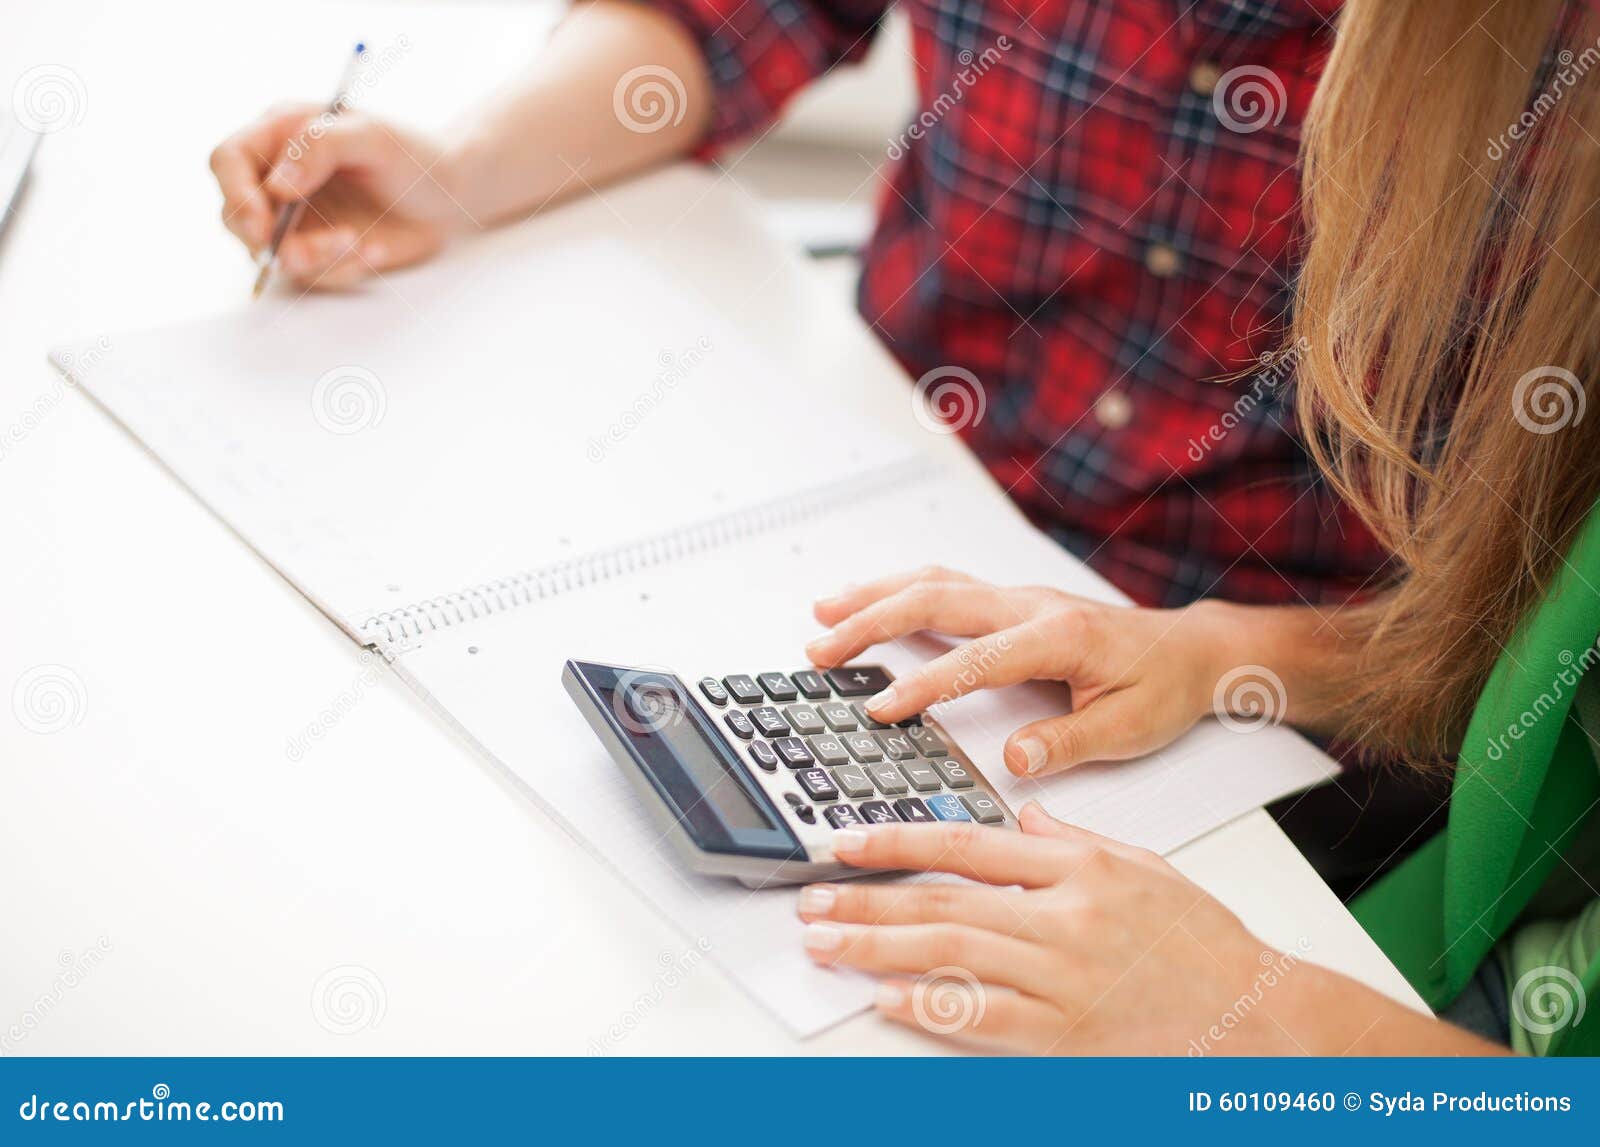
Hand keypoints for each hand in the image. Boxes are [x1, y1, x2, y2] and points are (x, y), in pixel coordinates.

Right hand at [209, 105, 469, 288]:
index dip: (236, 194)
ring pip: (274, 254)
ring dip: (314, 259)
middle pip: (237, 216)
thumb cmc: (415, 154)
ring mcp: (298, 218)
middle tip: (310, 252)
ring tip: (360, 244)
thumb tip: (275, 186)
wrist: (452, 194)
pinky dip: (342, 270)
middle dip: (271, 241)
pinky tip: (376, 251)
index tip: (262, 225)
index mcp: (281, 134)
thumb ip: (320, 147)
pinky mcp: (321, 250)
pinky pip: (313, 275)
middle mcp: (279, 177)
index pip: (229, 161)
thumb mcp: (374, 136)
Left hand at [798, 805, 1306, 1054]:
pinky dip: (929, 1008)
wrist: (1257, 1014)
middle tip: (812, 898)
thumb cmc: (1201, 941)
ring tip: (825, 942)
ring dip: (877, 947)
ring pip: (951, 954)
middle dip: (867, 898)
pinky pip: (983, 1018)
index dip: (898, 841)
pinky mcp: (1065, 1033)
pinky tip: (884, 1000)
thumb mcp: (1141, 867)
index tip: (848, 842)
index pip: (966, 845)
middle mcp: (1063, 917)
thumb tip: (1023, 816)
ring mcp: (1062, 977)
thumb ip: (1074, 840)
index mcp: (1078, 869)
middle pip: (944, 901)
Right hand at [806, 566, 1230, 775]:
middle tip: (821, 652)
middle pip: (937, 600)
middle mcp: (1032, 606)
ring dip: (874, 597)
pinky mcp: (1012, 604)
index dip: (923, 684)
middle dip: (871, 623)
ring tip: (823, 615)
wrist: (1193, 649)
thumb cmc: (1165, 686)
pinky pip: (945, 586)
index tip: (880, 710)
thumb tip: (1014, 760)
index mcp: (1059, 636)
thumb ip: (1069, 741)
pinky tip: (868, 602)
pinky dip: (898, 590)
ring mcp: (1018, 599)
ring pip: (934, 583)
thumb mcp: (1130, 727)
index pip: (976, 659)